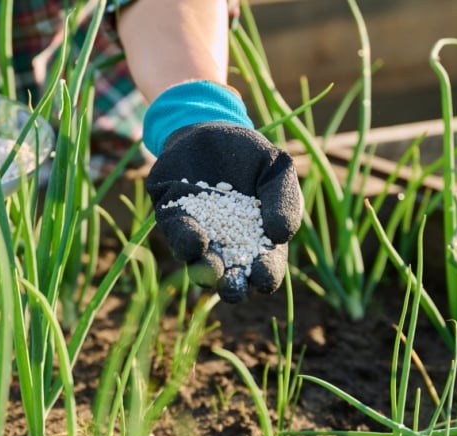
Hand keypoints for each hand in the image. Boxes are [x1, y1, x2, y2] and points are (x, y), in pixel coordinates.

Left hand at [143, 82, 302, 302]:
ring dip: (206, 269)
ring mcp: (198, 235)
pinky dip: (185, 239)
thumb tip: (280, 235)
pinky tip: (197, 238)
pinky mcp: (172, 218)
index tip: (264, 273)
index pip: (265, 269)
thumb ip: (285, 201)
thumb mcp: (277, 171)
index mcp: (258, 242)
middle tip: (234, 283)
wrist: (211, 127)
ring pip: (199, 263)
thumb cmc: (251, 156)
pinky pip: (176, 234)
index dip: (266, 275)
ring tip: (214, 266)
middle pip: (230, 279)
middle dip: (232, 285)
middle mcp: (226, 247)